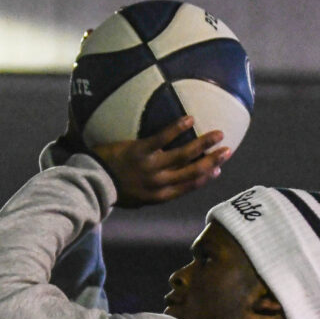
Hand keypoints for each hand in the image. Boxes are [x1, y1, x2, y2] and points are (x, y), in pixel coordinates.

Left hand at [84, 118, 229, 207]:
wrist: (92, 183)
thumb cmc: (112, 190)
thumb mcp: (136, 199)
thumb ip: (153, 192)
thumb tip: (166, 183)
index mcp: (159, 196)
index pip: (188, 187)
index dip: (205, 178)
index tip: (217, 170)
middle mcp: (159, 183)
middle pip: (192, 171)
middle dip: (212, 160)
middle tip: (227, 150)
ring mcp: (151, 167)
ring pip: (184, 155)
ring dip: (203, 144)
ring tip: (218, 134)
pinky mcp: (140, 151)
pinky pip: (163, 137)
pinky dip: (177, 128)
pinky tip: (190, 119)